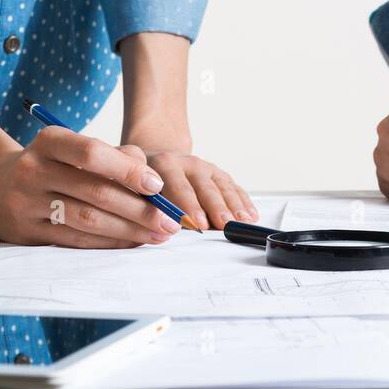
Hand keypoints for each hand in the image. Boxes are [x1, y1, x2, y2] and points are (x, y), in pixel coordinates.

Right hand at [0, 127, 181, 246]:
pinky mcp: (25, 233)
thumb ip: (113, 158)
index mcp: (48, 141)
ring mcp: (25, 203)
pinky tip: (131, 242)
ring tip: (158, 235)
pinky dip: (108, 242)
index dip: (128, 170)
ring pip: (87, 220)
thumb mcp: (72, 148)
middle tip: (170, 221)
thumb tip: (155, 185)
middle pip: (95, 192)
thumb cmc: (50, 163)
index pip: (91, 153)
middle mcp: (32, 169)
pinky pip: (75, 240)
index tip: (158, 186)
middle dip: (140, 209)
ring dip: (129, 230)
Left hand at [141, 151, 257, 230]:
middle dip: (215, 207)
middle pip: (205, 187)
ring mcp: (206, 168)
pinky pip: (234, 188)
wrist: (156, 160)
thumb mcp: (136, 188)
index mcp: (164, 164)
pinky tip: (251, 215)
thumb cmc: (144, 183)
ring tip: (242, 222)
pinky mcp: (219, 174)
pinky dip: (244, 202)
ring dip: (234, 206)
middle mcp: (188, 163)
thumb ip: (146, 206)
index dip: (189, 206)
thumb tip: (161, 227)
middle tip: (224, 224)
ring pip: (223, 187)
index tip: (198, 224)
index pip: (178, 186)